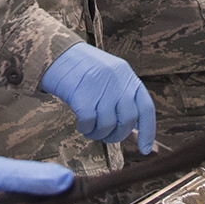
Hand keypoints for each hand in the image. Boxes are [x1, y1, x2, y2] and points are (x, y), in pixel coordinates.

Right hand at [42, 43, 156, 148]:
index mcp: (128, 76)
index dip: (148, 131)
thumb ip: (122, 97)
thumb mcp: (110, 76)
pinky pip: (89, 123)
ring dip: (98, 134)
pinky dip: (86, 129)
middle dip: (117, 135)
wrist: (57, 54)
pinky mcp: (82, 94)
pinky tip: (81, 125)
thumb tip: (132, 129)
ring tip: (90, 130)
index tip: (145, 149)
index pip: (145, 108)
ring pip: (108, 124)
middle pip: (127, 120)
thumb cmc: (83, 70)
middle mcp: (118, 81)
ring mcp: (100, 87)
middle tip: (106, 137)